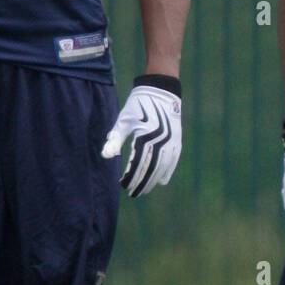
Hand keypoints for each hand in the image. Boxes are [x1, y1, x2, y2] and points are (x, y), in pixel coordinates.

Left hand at [102, 77, 182, 196]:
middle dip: (142, 182)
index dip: (131, 176)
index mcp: (146, 136)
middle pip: (151, 168)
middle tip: (133, 193)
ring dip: (154, 180)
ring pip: (163, 166)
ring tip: (145, 190)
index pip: (138, 163)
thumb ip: (116, 139)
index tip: (123, 185)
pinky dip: (168, 171)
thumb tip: (107, 157)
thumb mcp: (124, 120)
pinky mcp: (177, 139)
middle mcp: (160, 141)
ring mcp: (171, 141)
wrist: (161, 90)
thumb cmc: (138, 105)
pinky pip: (173, 160)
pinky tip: (162, 181)